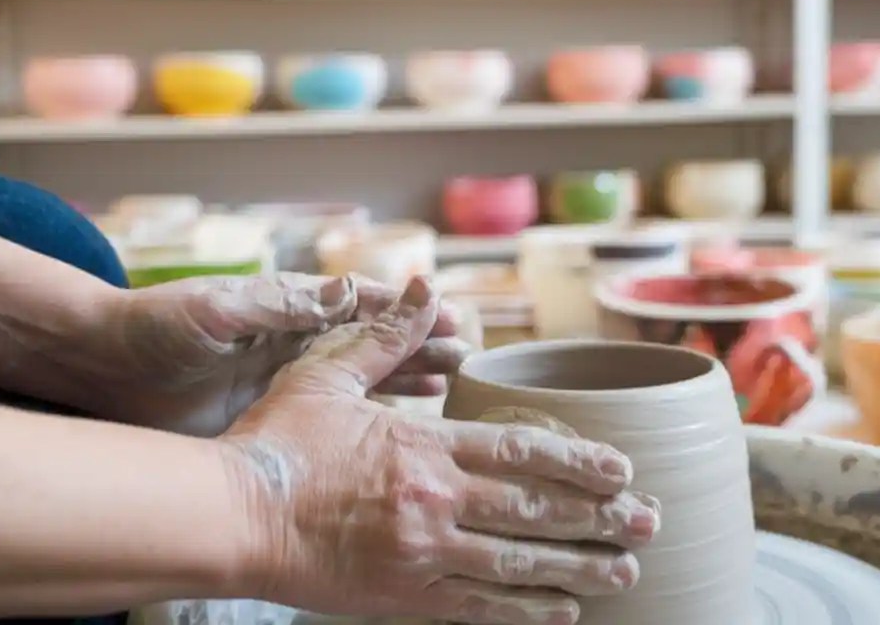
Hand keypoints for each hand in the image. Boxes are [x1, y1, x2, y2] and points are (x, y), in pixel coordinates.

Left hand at [89, 273, 469, 435]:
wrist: (106, 370)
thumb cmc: (154, 328)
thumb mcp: (214, 310)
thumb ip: (276, 304)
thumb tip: (343, 288)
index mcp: (288, 305)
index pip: (361, 305)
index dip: (407, 310)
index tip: (449, 313)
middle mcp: (298, 338)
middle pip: (375, 339)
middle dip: (423, 341)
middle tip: (469, 351)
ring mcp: (289, 376)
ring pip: (365, 376)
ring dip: (409, 376)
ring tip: (454, 383)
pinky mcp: (275, 411)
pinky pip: (337, 411)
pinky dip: (375, 411)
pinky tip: (406, 421)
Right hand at [222, 278, 660, 624]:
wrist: (230, 517)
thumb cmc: (275, 444)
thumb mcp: (327, 376)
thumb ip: (384, 337)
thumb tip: (423, 287)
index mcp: (424, 444)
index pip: (522, 451)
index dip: (580, 461)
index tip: (623, 469)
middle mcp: (436, 500)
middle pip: (537, 510)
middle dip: (601, 517)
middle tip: (649, 522)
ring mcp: (423, 553)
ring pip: (520, 563)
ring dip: (581, 568)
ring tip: (626, 572)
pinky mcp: (404, 597)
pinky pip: (479, 607)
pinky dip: (526, 611)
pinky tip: (564, 613)